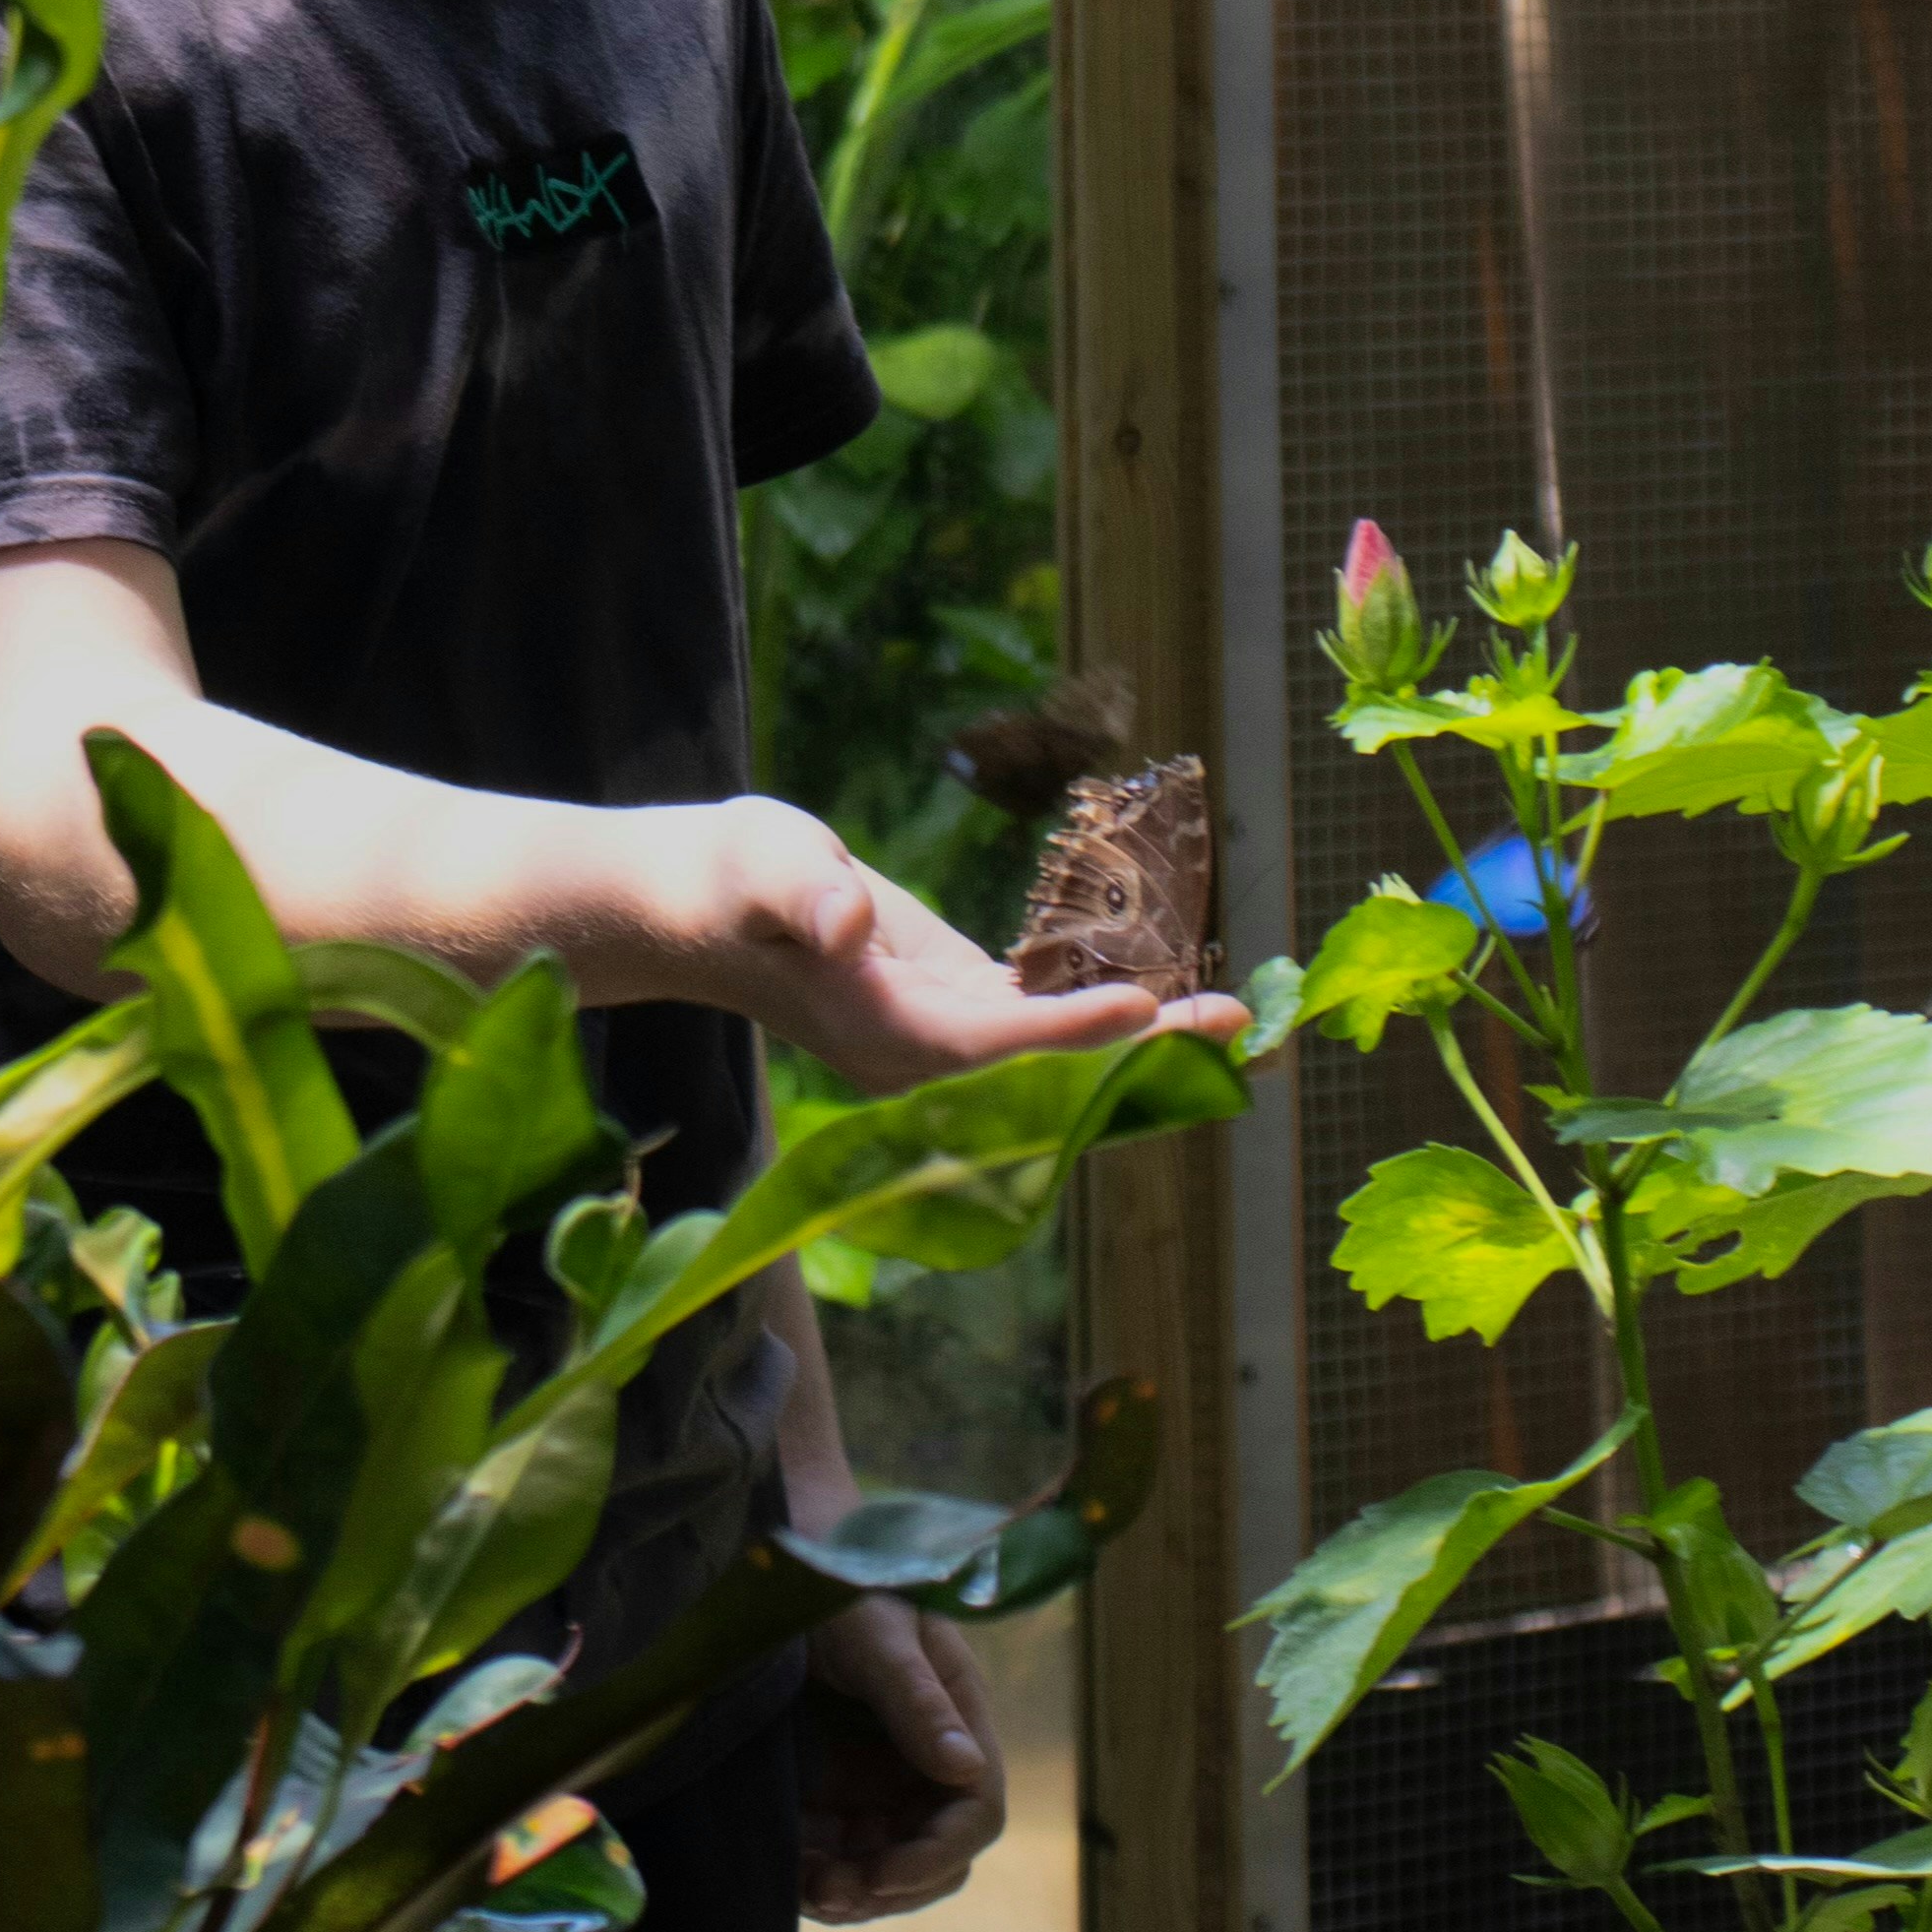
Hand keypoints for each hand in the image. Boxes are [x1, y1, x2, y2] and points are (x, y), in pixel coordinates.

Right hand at [670, 804, 1247, 1088]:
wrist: (696, 906)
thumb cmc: (726, 875)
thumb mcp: (763, 861)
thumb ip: (805, 892)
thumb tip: (847, 923)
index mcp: (879, 1026)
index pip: (988, 1042)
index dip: (1066, 1031)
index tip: (1142, 1006)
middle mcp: (920, 1054)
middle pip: (1044, 1070)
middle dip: (1140, 1055)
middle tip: (1235, 1024)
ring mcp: (940, 1040)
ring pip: (1055, 1057)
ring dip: (1143, 1043)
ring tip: (1233, 1017)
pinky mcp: (953, 1011)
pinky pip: (1041, 1026)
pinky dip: (1105, 1015)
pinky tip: (1167, 992)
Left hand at [798, 1597, 1005, 1922]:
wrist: (778, 1566)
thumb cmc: (837, 1581)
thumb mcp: (874, 1634)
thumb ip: (916, 1699)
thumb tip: (968, 1772)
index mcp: (957, 1717)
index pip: (976, 1809)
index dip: (937, 1852)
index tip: (881, 1873)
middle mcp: (927, 1758)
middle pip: (937, 1855)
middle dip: (892, 1886)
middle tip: (832, 1891)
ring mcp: (881, 1778)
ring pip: (888, 1866)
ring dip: (855, 1893)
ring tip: (806, 1890)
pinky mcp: (836, 1788)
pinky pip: (841, 1854)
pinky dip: (821, 1875)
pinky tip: (788, 1876)